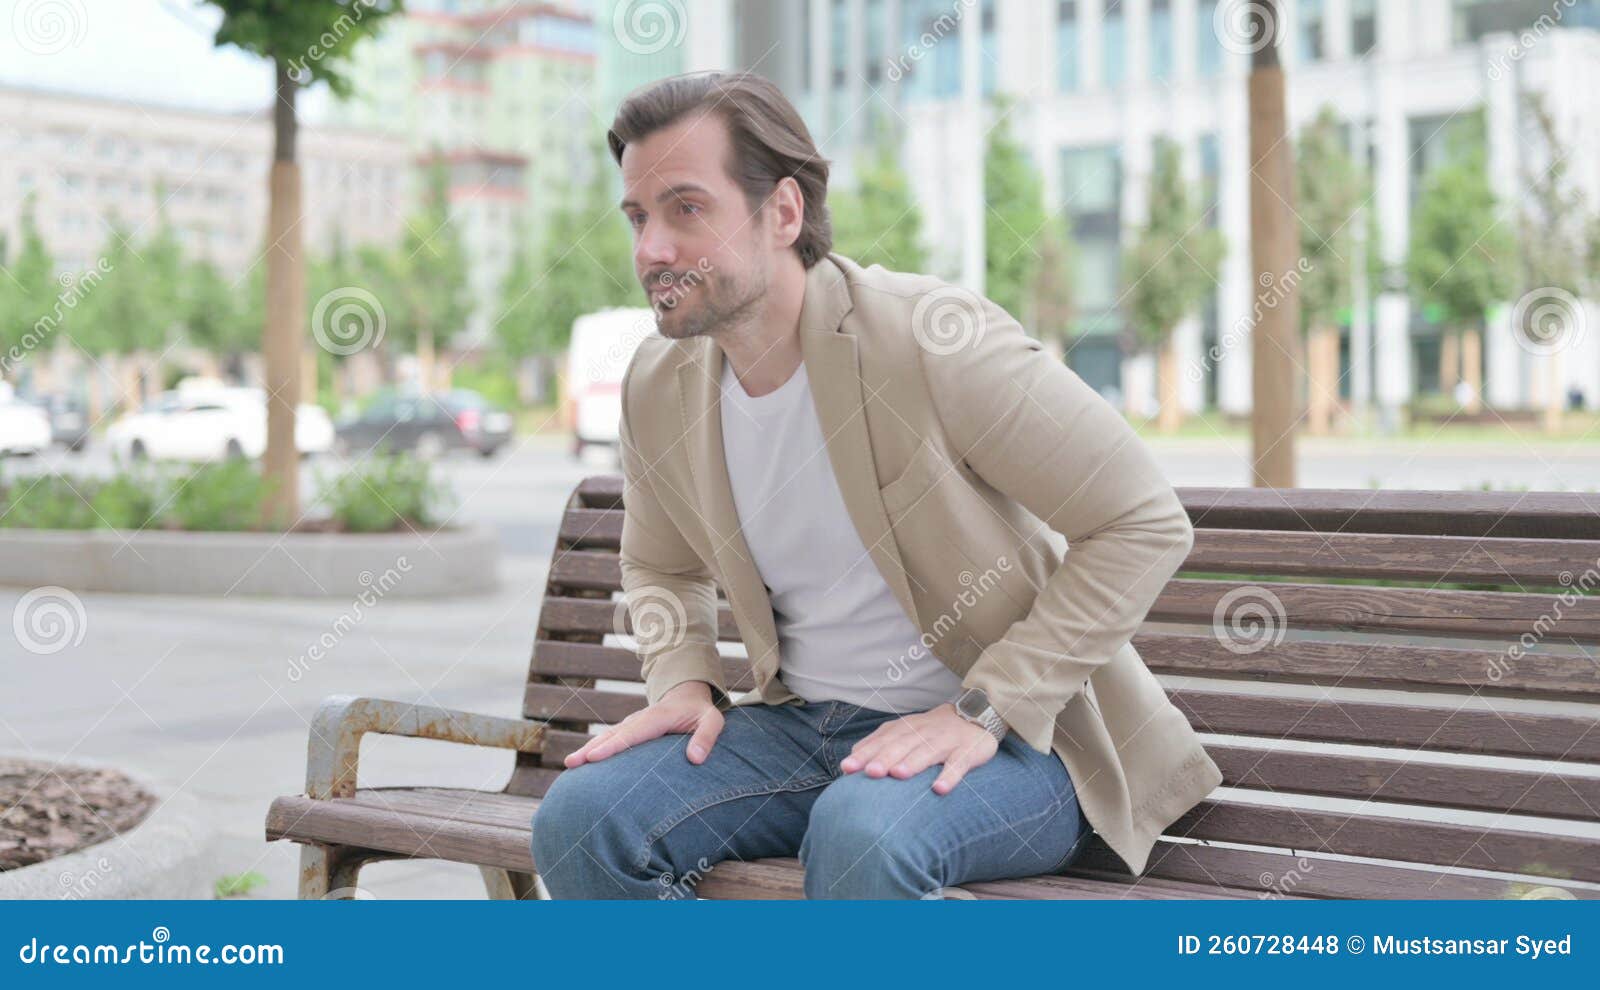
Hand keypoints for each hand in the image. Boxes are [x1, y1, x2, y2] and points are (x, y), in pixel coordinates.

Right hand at [563, 680, 722, 767]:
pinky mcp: (627, 729)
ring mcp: (631, 723)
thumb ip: (706, 737)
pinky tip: (581, 762)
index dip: (613, 746)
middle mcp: (639, 719)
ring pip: (607, 736)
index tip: (594, 757)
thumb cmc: (701, 712)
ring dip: (588, 749)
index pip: (633, 734)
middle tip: (571, 763)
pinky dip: (593, 749)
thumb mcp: (713, 721)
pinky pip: (609, 739)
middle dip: (591, 749)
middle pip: (613, 735)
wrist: (687, 694)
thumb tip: (695, 759)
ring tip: (569, 764)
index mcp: (658, 717)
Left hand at [839, 703, 999, 794]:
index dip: (865, 754)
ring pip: (927, 752)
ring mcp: (945, 742)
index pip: (881, 741)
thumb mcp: (905, 731)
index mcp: (905, 729)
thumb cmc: (931, 731)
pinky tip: (939, 789)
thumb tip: (852, 757)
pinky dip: (949, 776)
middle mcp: (922, 733)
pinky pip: (957, 764)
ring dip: (913, 763)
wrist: (974, 715)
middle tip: (870, 772)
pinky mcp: (966, 752)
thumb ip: (880, 742)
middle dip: (885, 758)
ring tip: (898, 775)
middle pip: (901, 745)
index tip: (847, 768)